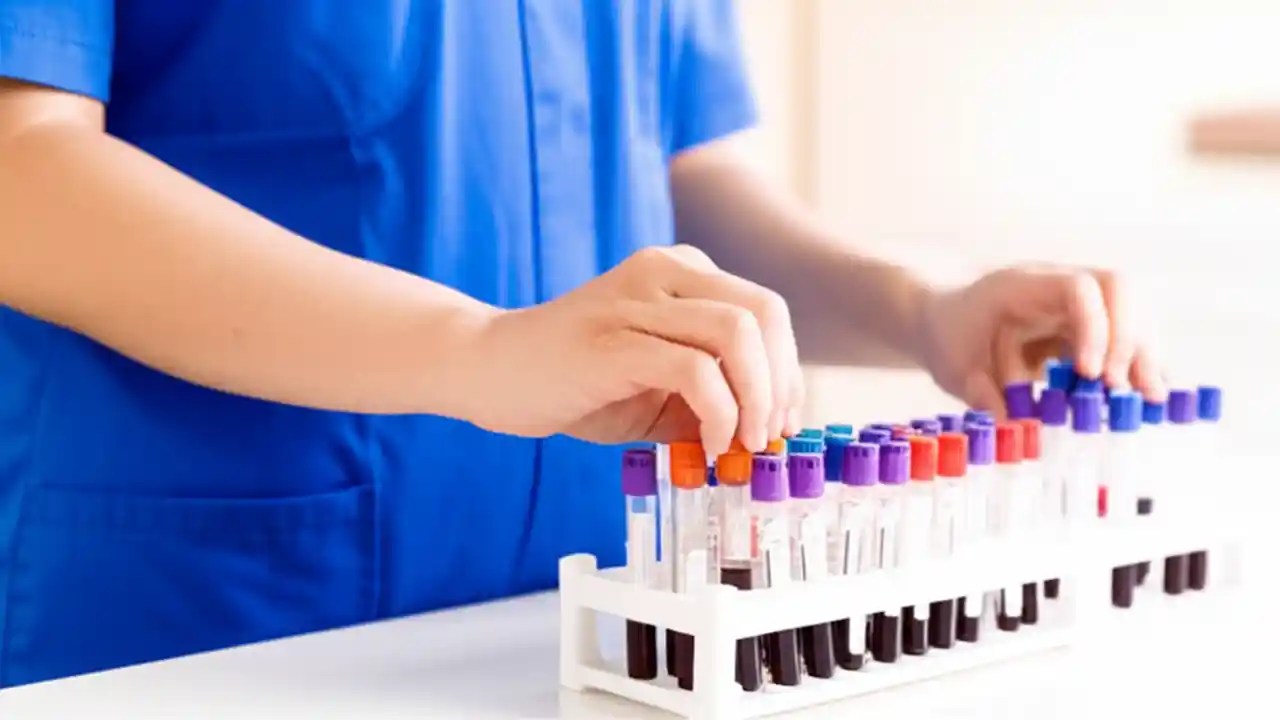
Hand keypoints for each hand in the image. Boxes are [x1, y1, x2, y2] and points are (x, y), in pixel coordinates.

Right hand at [458, 245, 803, 455]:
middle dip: (782, 382)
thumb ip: (710, 396)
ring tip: (742, 443)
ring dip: (757, 398)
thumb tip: (769, 433)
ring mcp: (635, 301)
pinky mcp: (612, 341)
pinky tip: (709, 444)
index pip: (766, 310)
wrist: (488, 369)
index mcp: (680, 272)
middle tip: (768, 436)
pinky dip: (719, 413)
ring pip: (737, 332)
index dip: (787, 371)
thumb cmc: (574, 381)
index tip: (780, 423)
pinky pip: (693, 370)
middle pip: (764, 312)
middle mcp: (663, 271)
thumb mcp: (656, 386)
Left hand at [918, 264, 1166, 418]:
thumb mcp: (952, 367)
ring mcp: (1077, 303)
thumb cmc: (950, 338)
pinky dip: (1138, 363)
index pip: (1079, 287)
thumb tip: (1011, 425)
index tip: (1090, 373)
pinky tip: (1145, 394)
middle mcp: (1058, 287)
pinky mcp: (1088, 325)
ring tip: (1148, 397)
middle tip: (1121, 387)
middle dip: (1130, 339)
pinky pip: (1124, 335)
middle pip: (1119, 290)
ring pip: (1132, 312)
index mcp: (1023, 286)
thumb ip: (978, 392)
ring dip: (1144, 353)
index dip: (1096, 327)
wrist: (945, 323)